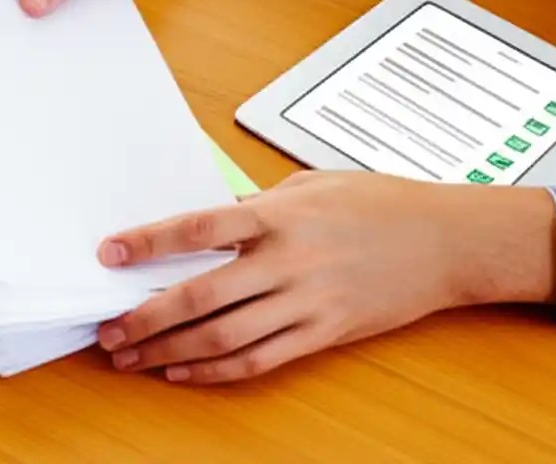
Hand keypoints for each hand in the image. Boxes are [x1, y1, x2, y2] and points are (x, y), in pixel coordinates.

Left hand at [94, 171, 555, 383]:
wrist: (446, 241)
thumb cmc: (383, 203)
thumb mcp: (315, 185)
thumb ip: (261, 205)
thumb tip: (210, 223)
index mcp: (283, 214)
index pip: (200, 228)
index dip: (149, 242)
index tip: (110, 254)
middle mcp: (291, 260)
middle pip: (202, 294)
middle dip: (146, 316)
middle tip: (108, 329)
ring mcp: (308, 301)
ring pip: (224, 336)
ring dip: (170, 350)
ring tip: (133, 357)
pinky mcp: (325, 332)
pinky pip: (260, 359)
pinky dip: (216, 370)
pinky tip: (185, 370)